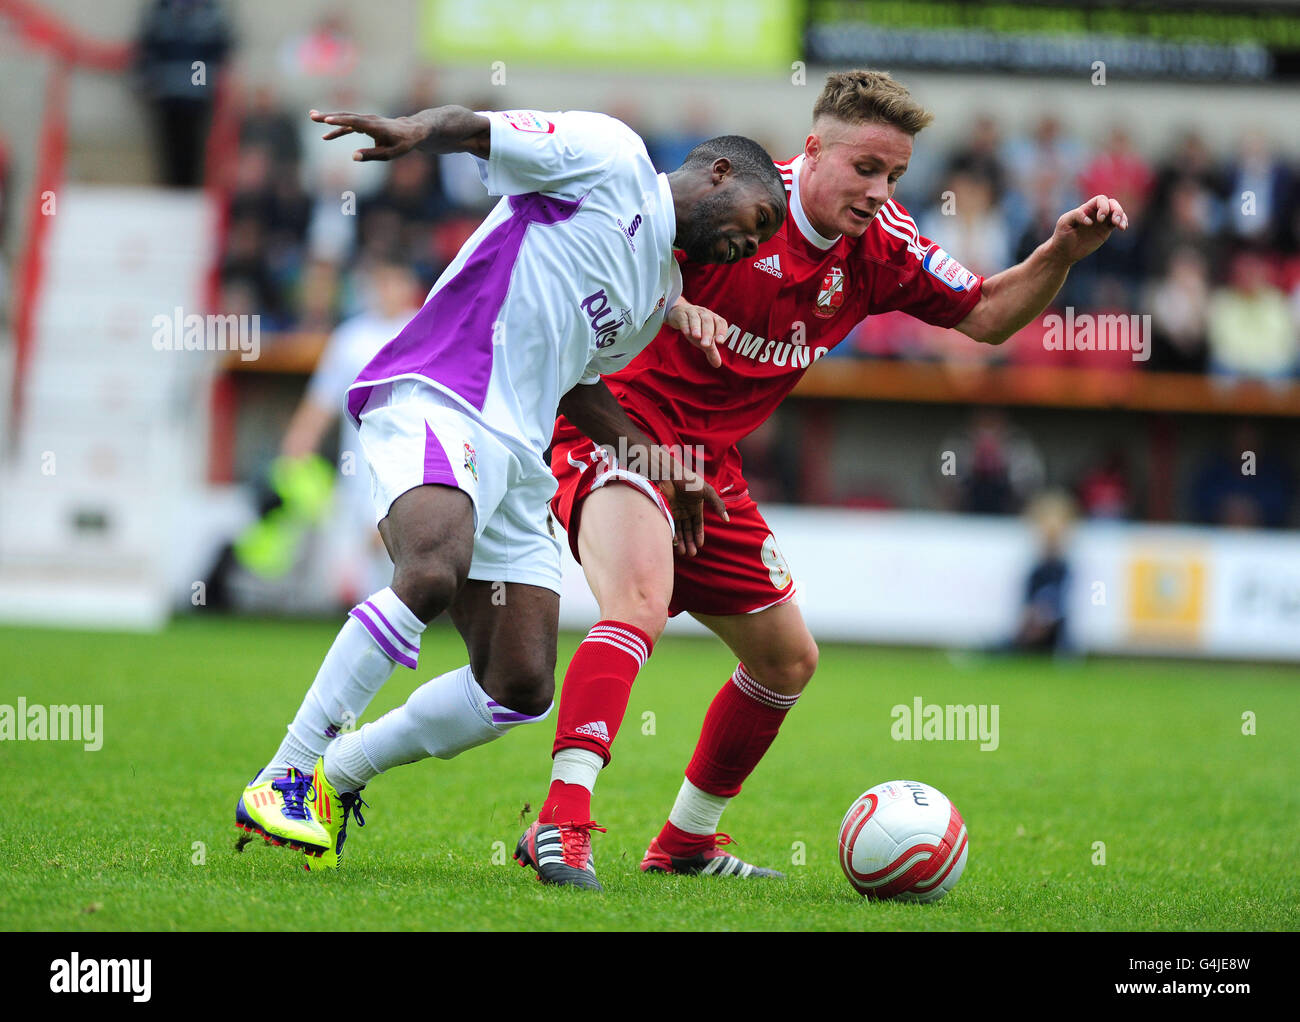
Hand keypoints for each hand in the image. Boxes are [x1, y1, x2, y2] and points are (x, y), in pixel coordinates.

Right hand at [309, 109, 426, 161]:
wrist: (411, 131)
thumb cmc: (401, 144)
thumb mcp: (389, 154)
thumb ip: (371, 155)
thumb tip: (353, 157)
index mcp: (375, 127)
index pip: (355, 122)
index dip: (340, 121)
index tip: (326, 120)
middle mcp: (369, 120)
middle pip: (346, 117)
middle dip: (329, 116)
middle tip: (312, 116)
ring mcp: (366, 120)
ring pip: (345, 118)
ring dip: (329, 118)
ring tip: (312, 117)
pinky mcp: (365, 124)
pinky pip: (349, 125)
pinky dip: (338, 129)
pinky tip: (326, 137)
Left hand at [659, 466, 728, 556]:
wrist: (668, 475)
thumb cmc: (688, 481)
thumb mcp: (707, 492)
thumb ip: (718, 505)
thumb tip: (727, 520)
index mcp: (695, 506)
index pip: (698, 525)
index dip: (699, 535)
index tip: (699, 545)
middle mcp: (684, 511)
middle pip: (688, 531)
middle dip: (690, 542)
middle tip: (691, 554)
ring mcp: (674, 512)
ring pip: (679, 531)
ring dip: (682, 542)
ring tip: (684, 553)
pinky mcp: (664, 512)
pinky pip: (669, 527)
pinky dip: (672, 536)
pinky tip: (674, 544)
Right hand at [665, 299, 727, 367]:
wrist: (679, 313)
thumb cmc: (696, 328)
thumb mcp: (703, 339)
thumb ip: (711, 351)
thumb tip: (717, 365)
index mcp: (713, 319)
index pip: (720, 323)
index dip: (721, 331)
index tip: (720, 342)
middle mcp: (704, 314)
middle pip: (708, 321)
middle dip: (707, 333)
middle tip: (706, 345)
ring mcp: (692, 312)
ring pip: (696, 318)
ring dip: (696, 327)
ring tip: (696, 337)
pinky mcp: (681, 314)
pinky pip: (684, 319)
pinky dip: (685, 325)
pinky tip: (686, 333)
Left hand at [1048, 194, 1129, 264]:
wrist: (1064, 252)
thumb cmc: (1061, 236)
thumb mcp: (1064, 223)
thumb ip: (1076, 216)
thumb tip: (1091, 221)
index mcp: (1086, 208)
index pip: (1100, 200)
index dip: (1103, 207)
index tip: (1099, 220)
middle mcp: (1095, 213)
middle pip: (1112, 203)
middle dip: (1116, 210)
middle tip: (1114, 221)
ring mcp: (1101, 221)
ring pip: (1116, 212)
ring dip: (1121, 216)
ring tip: (1121, 226)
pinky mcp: (1105, 230)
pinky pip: (1117, 222)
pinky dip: (1123, 222)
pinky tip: (1123, 227)